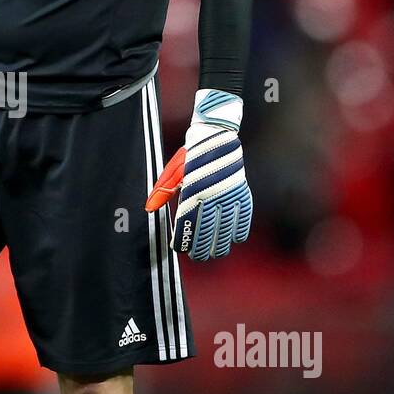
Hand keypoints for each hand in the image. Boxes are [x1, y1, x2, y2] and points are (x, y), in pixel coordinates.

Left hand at [145, 89, 251, 260]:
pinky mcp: (241, 191)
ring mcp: (228, 194)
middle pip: (206, 231)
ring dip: (221, 243)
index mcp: (191, 192)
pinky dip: (240, 229)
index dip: (183, 240)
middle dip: (202, 247)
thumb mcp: (173, 173)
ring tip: (217, 253)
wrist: (215, 135)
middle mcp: (210, 196)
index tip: (180, 249)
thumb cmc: (190, 156)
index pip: (186, 224)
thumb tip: (150, 209)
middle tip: (199, 257)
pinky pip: (243, 216)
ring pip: (226, 228)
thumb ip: (162, 191)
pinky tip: (236, 239)